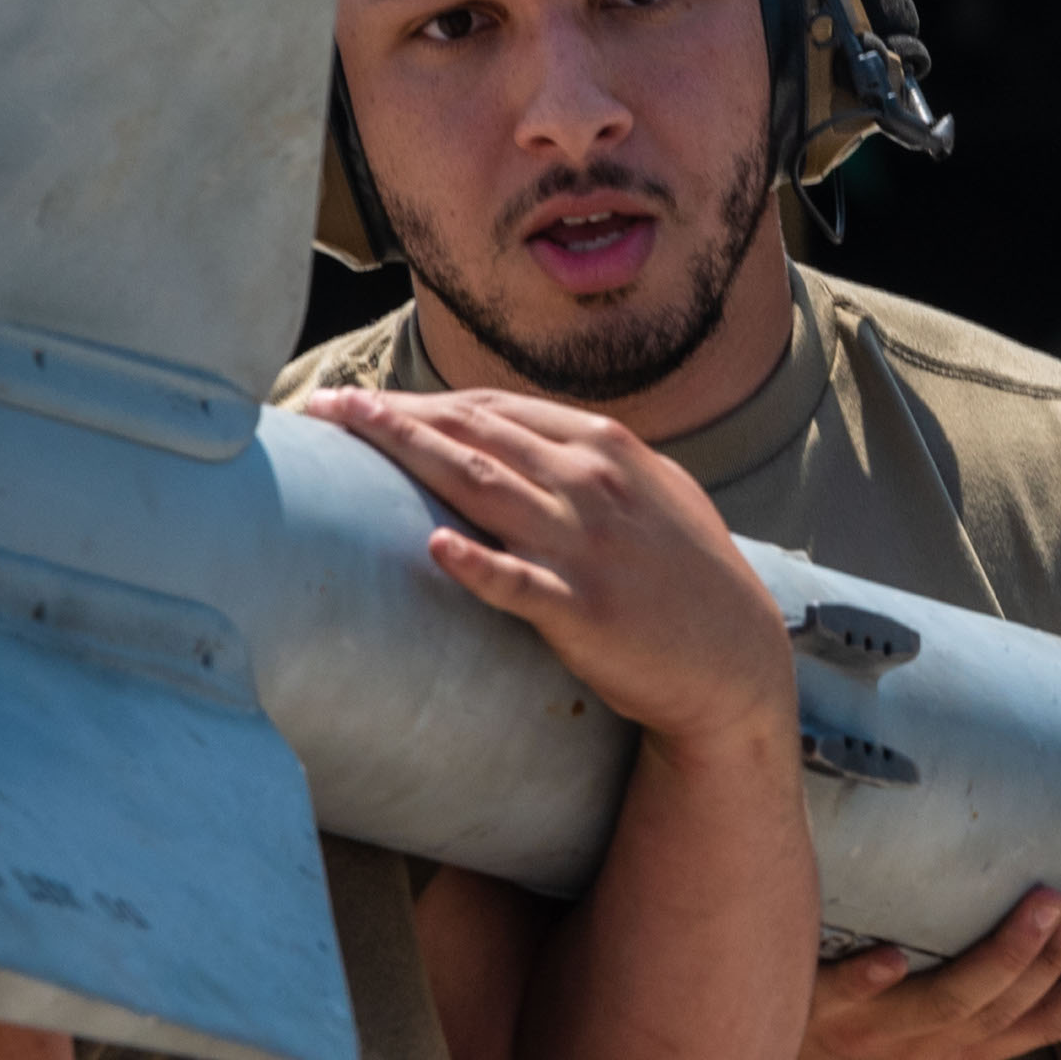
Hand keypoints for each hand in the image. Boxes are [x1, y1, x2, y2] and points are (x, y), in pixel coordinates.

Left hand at [303, 389, 791, 755]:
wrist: (735, 658)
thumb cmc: (687, 574)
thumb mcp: (650, 490)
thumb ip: (587, 459)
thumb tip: (516, 440)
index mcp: (601, 446)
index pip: (489, 409)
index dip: (416, 401)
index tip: (356, 401)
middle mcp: (589, 481)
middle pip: (472, 434)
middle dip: (391, 417)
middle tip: (325, 409)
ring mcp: (586, 544)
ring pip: (481, 486)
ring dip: (410, 455)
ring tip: (350, 437)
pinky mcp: (585, 609)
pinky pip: (519, 584)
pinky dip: (477, 564)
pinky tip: (434, 547)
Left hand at [791, 886, 1060, 1059]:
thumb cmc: (871, 1026)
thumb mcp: (937, 1022)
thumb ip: (984, 981)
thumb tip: (1048, 902)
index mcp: (966, 1050)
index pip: (1046, 1022)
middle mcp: (932, 1047)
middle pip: (1008, 1006)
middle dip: (1056, 955)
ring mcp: (879, 1032)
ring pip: (950, 1001)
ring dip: (1000, 957)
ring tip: (1040, 903)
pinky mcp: (823, 1011)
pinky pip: (850, 996)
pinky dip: (874, 978)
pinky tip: (895, 953)